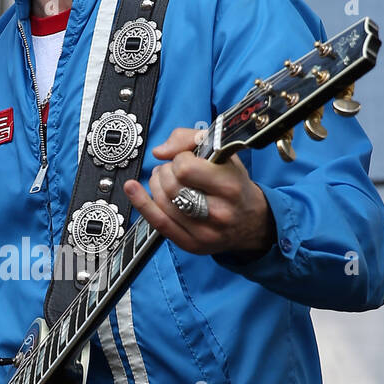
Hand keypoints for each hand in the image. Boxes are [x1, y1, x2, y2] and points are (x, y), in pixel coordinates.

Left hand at [124, 127, 275, 257]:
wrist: (251, 222)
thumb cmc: (235, 184)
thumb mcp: (224, 153)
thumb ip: (190, 139)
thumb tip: (160, 151)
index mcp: (229, 186)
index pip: (185, 167)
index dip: (180, 158)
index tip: (187, 159)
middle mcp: (218, 212)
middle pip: (171, 185)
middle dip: (167, 171)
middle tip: (174, 169)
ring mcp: (204, 232)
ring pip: (162, 201)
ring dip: (157, 184)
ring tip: (165, 179)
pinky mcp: (191, 244)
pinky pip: (158, 223)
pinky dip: (141, 203)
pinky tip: (132, 189)